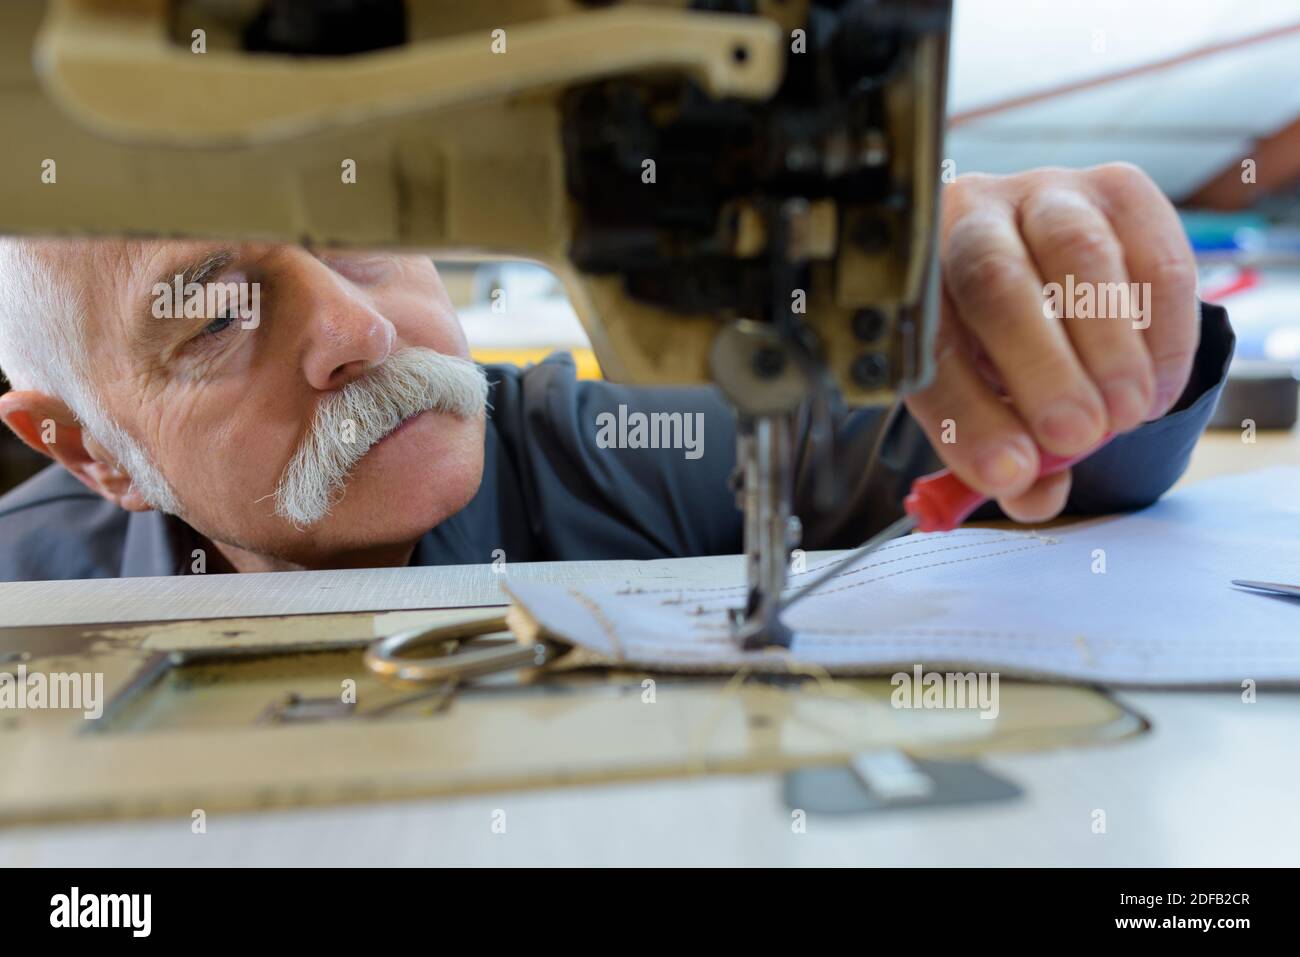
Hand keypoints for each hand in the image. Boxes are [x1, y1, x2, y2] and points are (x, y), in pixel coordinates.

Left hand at [903, 163, 1198, 522]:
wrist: (1046, 273)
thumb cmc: (1002, 348)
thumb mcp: (987, 405)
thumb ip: (1009, 458)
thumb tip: (1033, 496)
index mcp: (915, 283)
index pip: (927, 347)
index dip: (967, 415)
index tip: (1008, 475)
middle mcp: (968, 220)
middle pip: (994, 281)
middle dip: (1039, 368)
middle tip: (1077, 435)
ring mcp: (1042, 194)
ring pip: (1076, 254)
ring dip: (1108, 346)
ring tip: (1126, 416)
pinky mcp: (1118, 186)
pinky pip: (1151, 252)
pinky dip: (1162, 329)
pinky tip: (1158, 387)